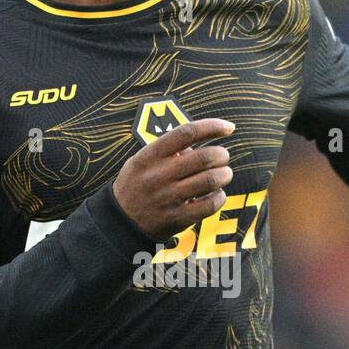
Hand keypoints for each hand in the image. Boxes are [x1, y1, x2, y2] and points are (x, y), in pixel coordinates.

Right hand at [113, 117, 235, 239]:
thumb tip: (201, 139)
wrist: (120, 221)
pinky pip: (209, 205)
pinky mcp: (177, 218)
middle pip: (204, 157)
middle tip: (223, 157)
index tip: (228, 128)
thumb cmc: (137, 184)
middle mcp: (159, 175)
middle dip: (222, 155)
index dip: (212, 127)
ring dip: (225, 174)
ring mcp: (168, 198)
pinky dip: (219, 197)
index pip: (186, 132)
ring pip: (210, 180)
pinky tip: (216, 194)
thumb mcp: (142, 159)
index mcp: (150, 156)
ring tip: (224, 174)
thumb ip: (169, 148)